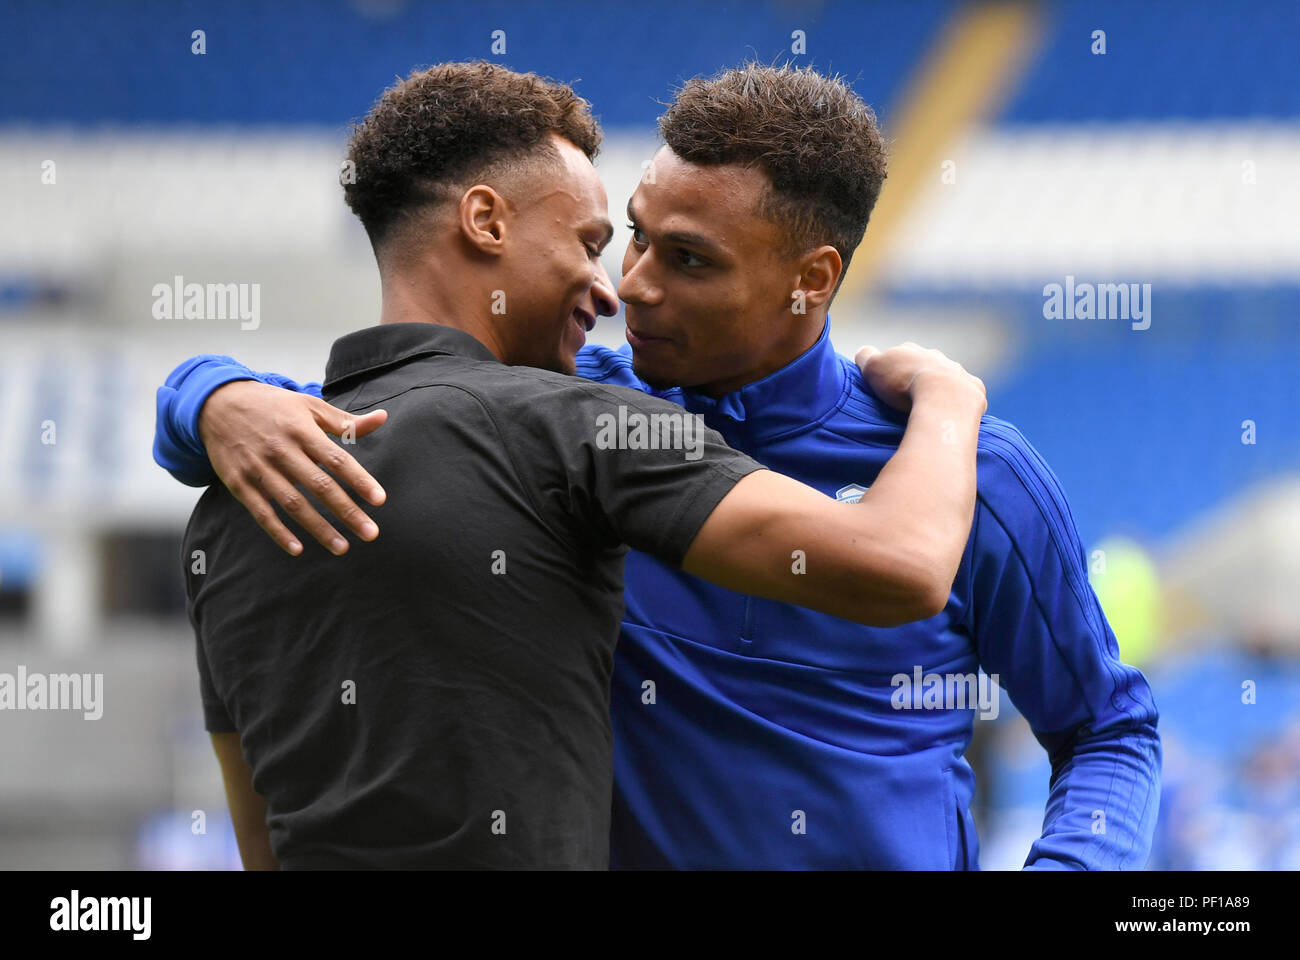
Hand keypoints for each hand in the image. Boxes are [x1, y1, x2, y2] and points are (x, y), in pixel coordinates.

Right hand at [198, 380, 388, 555]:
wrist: (217, 403)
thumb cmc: (273, 406)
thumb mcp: (309, 405)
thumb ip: (345, 421)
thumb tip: (382, 418)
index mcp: (302, 431)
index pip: (337, 459)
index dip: (359, 480)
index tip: (379, 500)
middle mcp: (281, 450)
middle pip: (319, 485)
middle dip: (346, 511)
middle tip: (370, 533)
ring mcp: (259, 468)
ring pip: (293, 504)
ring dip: (319, 528)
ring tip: (342, 547)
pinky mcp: (239, 483)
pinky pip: (261, 512)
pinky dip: (278, 532)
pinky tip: (298, 549)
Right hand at [855, 342, 986, 415]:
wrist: (943, 398)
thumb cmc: (904, 385)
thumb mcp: (874, 368)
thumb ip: (866, 357)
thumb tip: (864, 352)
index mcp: (911, 350)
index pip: (899, 354)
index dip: (893, 367)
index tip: (888, 382)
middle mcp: (936, 357)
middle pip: (926, 363)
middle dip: (919, 375)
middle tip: (909, 395)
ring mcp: (958, 371)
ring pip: (949, 376)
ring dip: (941, 388)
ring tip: (932, 407)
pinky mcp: (974, 388)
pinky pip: (968, 392)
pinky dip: (961, 401)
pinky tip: (953, 414)